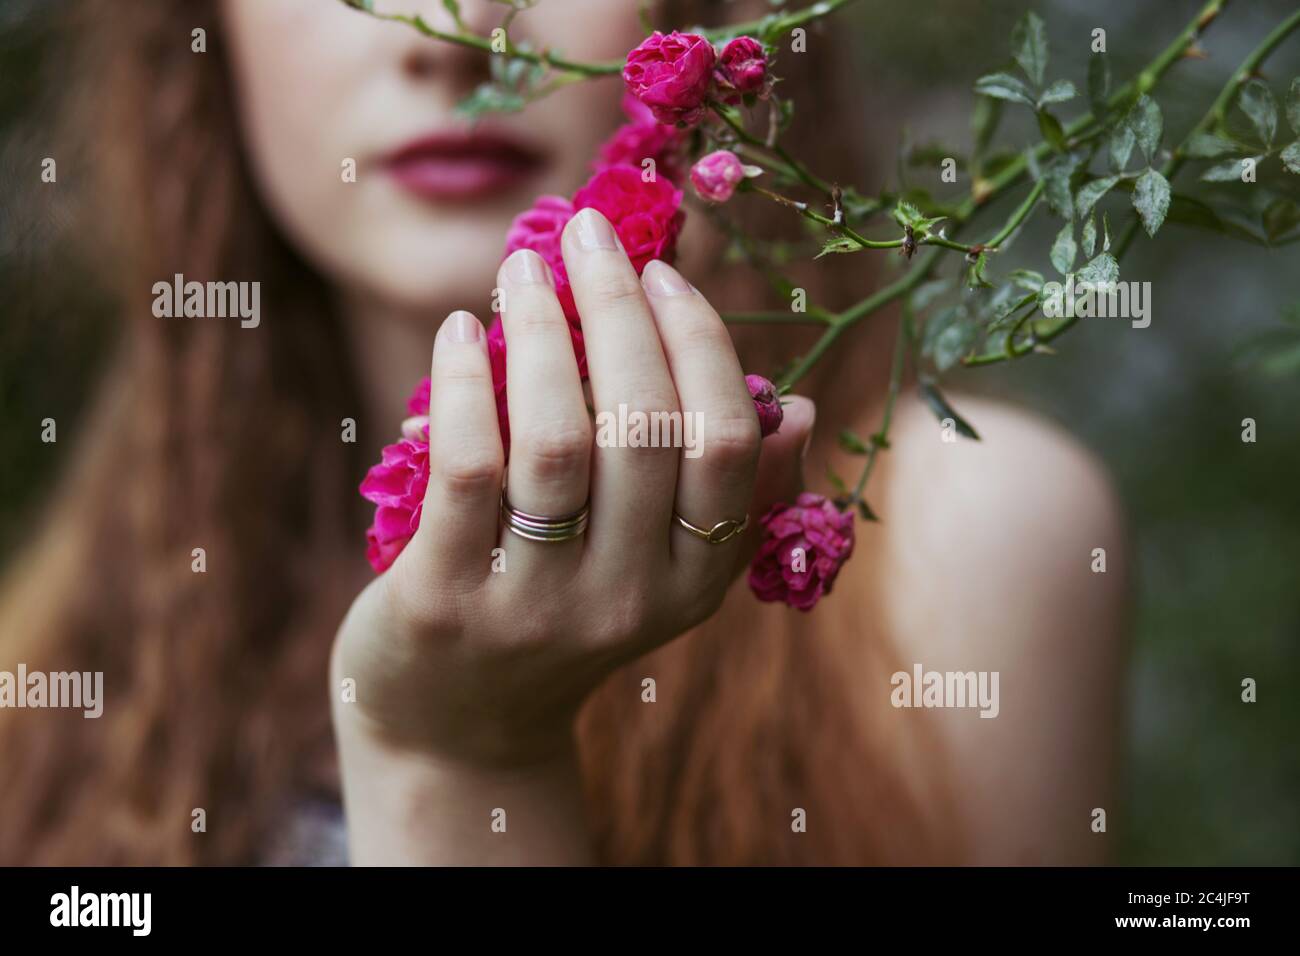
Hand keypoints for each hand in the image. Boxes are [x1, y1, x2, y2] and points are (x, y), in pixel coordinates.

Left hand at [332, 207, 814, 769]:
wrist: (458, 727)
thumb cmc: (561, 616)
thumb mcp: (658, 572)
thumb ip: (728, 496)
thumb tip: (799, 406)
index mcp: (695, 580)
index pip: (726, 444)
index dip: (699, 343)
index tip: (661, 272)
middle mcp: (629, 598)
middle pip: (644, 427)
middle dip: (617, 307)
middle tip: (586, 234)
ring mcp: (538, 606)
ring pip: (558, 441)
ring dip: (545, 334)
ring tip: (522, 269)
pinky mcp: (447, 603)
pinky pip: (468, 469)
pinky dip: (466, 383)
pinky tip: (460, 333)